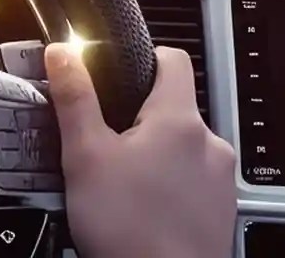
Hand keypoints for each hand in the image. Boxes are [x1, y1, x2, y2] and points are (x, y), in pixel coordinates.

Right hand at [45, 43, 236, 257]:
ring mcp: (220, 180)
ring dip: (155, 155)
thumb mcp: (85, 157)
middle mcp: (210, 145)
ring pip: (183, 147)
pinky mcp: (221, 210)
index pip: (174, 59)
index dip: (144, 58)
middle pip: (173, 107)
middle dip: (138, 119)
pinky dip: (169, 186)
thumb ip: (74, 99)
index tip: (119, 73)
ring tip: (119, 183)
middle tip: (104, 144)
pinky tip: (140, 208)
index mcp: (179, 120)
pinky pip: (193, 180)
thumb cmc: (130, 231)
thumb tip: (63, 53)